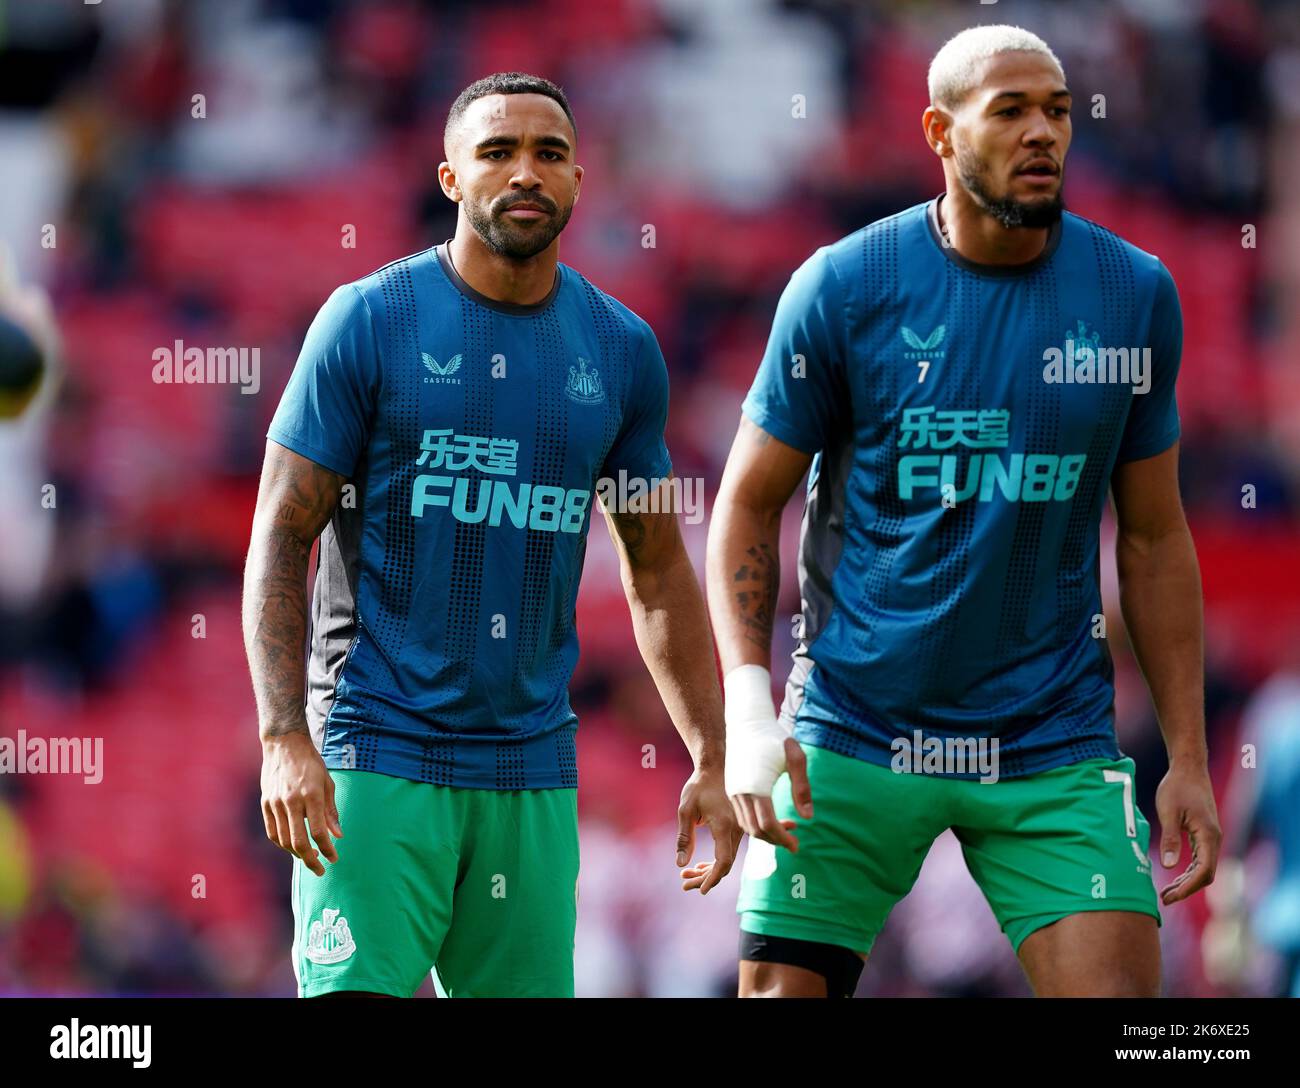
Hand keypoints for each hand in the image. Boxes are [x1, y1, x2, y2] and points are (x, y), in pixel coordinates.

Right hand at [260, 731, 342, 876]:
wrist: (284, 744)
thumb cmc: (311, 763)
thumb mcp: (328, 783)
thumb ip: (332, 811)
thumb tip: (338, 835)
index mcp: (311, 795)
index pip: (319, 831)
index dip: (327, 849)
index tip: (334, 858)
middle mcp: (292, 801)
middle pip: (299, 841)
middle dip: (310, 860)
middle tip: (320, 870)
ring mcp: (275, 803)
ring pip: (284, 840)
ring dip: (296, 854)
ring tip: (308, 858)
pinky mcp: (265, 803)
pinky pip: (273, 831)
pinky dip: (282, 843)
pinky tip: (292, 847)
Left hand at [676, 768, 740, 893]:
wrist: (716, 768)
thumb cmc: (699, 787)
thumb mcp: (685, 810)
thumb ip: (684, 838)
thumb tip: (681, 864)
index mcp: (724, 826)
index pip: (723, 861)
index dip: (712, 878)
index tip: (700, 890)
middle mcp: (736, 830)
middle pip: (724, 865)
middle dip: (705, 878)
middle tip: (684, 885)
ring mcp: (739, 830)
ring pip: (726, 860)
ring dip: (708, 871)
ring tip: (686, 876)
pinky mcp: (736, 828)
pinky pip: (727, 851)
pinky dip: (714, 861)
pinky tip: (698, 865)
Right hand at [723, 665, 811, 852]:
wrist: (747, 722)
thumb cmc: (775, 738)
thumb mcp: (795, 758)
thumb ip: (803, 788)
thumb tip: (808, 818)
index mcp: (756, 787)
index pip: (768, 825)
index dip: (783, 839)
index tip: (797, 846)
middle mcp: (740, 792)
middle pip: (755, 830)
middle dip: (774, 841)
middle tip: (793, 844)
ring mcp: (733, 791)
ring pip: (746, 825)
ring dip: (764, 834)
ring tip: (784, 833)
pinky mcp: (731, 788)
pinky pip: (741, 815)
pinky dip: (755, 824)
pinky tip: (770, 820)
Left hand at [1155, 759, 1220, 904]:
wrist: (1188, 768)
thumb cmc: (1177, 787)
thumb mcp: (1169, 812)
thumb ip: (1170, 839)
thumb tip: (1168, 866)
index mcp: (1208, 836)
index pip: (1204, 872)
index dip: (1188, 888)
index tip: (1170, 896)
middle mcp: (1213, 839)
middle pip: (1205, 874)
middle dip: (1186, 889)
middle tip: (1164, 899)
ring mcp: (1210, 837)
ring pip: (1202, 868)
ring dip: (1186, 882)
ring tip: (1165, 893)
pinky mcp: (1203, 833)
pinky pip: (1199, 859)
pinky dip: (1187, 870)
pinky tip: (1173, 875)